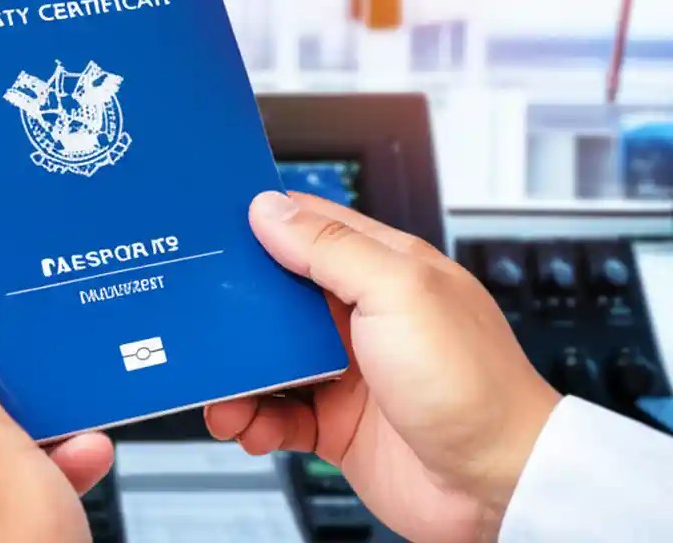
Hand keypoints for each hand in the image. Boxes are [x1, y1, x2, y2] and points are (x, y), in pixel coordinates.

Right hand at [204, 192, 561, 542]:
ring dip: (236, 374)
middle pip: (277, 296)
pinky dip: (253, 419)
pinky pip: (275, 414)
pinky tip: (249, 425)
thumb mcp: (398, 294)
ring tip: (221, 393)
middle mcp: (363, 317)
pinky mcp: (336, 423)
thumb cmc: (473, 387)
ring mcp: (348, 372)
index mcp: (384, 270)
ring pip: (268, 359)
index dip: (262, 224)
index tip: (212, 228)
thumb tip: (271, 210)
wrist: (497, 487)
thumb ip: (330, 250)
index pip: (311, 228)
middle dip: (235, 308)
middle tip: (200, 317)